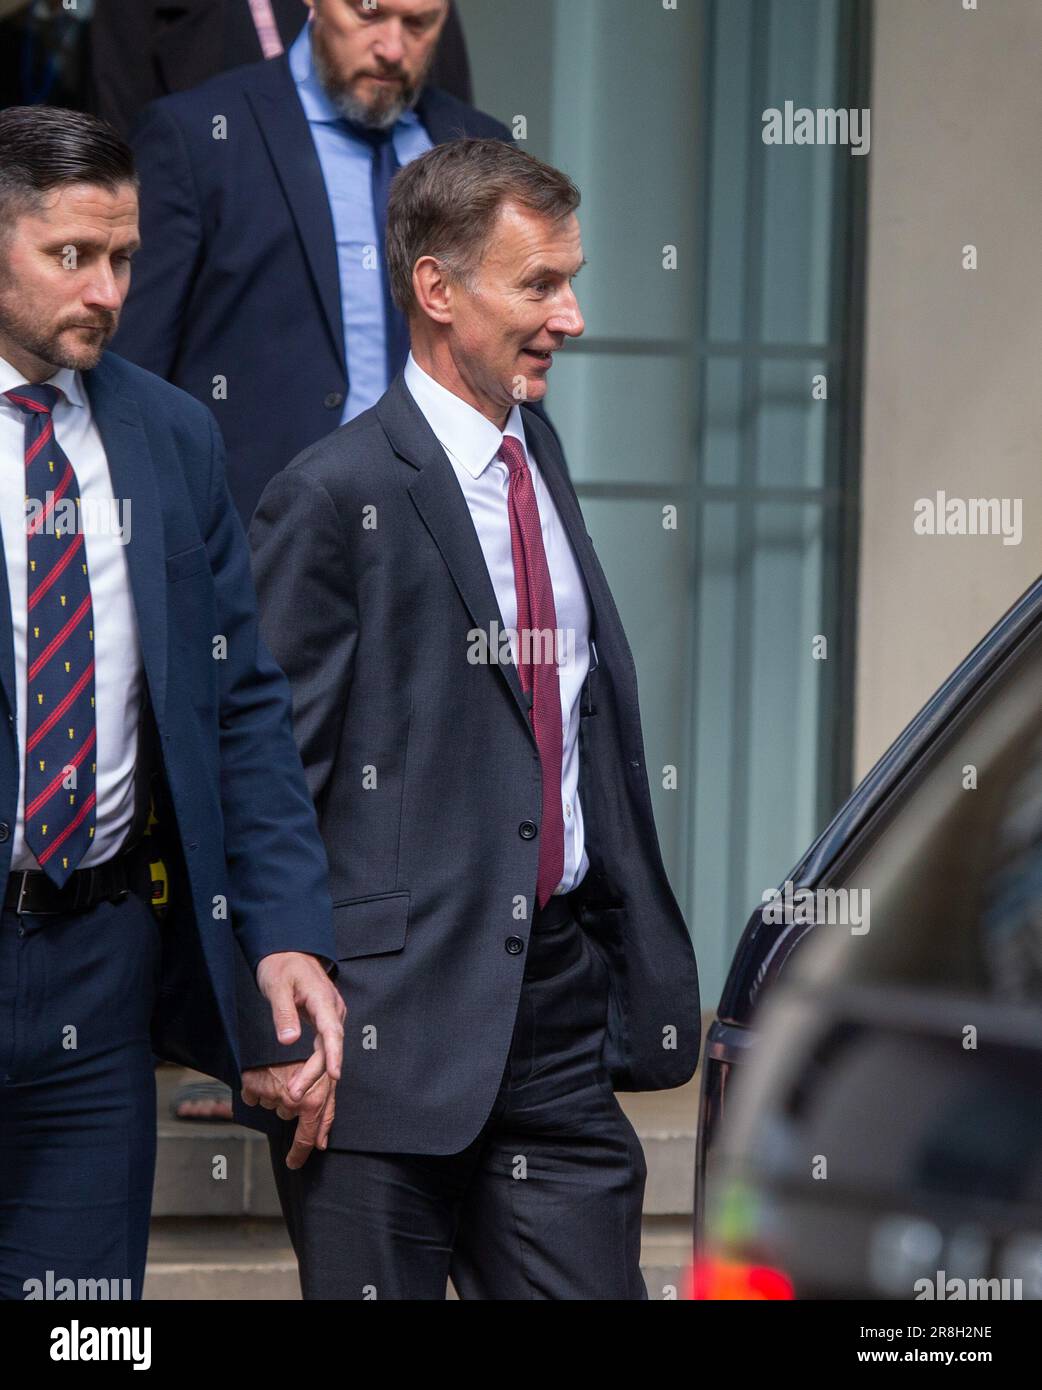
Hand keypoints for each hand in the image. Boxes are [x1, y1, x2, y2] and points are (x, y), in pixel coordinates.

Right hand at [241, 1063, 335, 1167]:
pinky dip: (256, 1090)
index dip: (300, 1153)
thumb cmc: (307, 1055)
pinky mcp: (253, 1086)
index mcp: (314, 1101)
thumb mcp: (325, 1080)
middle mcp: (293, 1100)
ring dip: (275, 1093)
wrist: (286, 1025)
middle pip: (288, 1115)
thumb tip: (321, 1145)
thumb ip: (325, 1113)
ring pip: (272, 1105)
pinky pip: (252, 1098)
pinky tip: (263, 1074)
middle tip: (291, 1079)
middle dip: (290, 1102)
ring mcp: (272, 1094)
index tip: (293, 1164)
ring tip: (278, 1071)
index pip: (307, 1137)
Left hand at [255, 950, 344, 1100]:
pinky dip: (317, 1064)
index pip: (332, 1031)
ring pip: (328, 1048)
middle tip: (295, 1094)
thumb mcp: (277, 985)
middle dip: (315, 1073)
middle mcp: (333, 1009)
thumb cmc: (282, 966)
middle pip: (330, 1045)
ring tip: (297, 1093)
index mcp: (323, 999)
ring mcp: (331, 1015)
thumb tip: (289, 1040)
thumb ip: (284, 1013)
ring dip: (316, 1072)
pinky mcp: (325, 1021)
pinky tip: (307, 1080)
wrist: (288, 952)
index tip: (334, 1075)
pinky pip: (325, 1045)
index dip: (334, 1054)